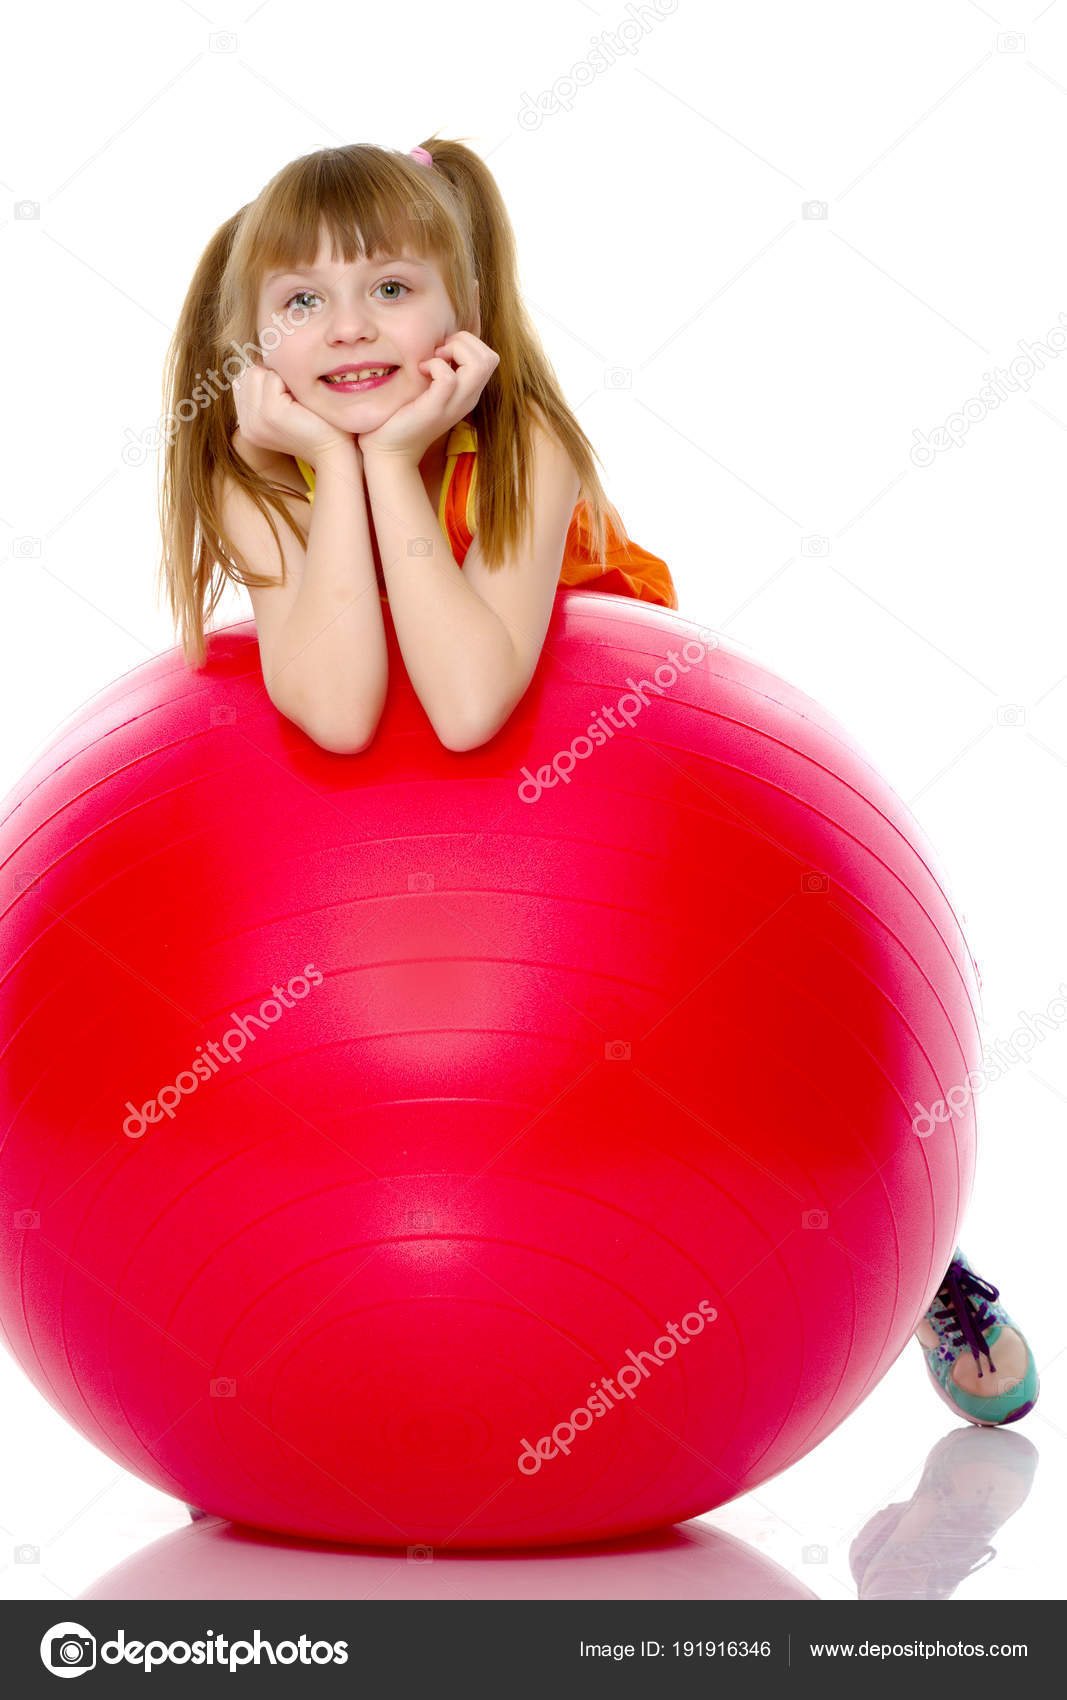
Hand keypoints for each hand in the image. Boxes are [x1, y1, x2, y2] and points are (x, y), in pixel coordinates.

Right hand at [231, 363, 356, 465]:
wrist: (337, 450)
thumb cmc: (319, 425)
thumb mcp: (289, 405)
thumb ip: (270, 387)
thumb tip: (261, 352)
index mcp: (248, 425)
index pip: (243, 380)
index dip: (268, 377)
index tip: (290, 393)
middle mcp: (247, 426)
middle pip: (247, 373)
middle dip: (272, 376)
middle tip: (297, 398)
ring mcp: (255, 421)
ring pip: (256, 372)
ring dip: (280, 378)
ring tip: (299, 400)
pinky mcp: (270, 414)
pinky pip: (271, 377)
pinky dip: (290, 382)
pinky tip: (304, 402)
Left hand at [356, 331, 499, 463]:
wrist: (392, 450)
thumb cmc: (406, 414)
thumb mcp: (430, 388)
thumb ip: (441, 367)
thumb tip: (437, 341)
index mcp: (469, 392)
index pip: (490, 356)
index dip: (468, 344)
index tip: (442, 351)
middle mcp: (468, 398)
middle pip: (490, 357)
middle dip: (464, 342)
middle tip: (439, 352)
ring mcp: (455, 404)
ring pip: (480, 364)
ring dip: (454, 350)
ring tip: (433, 359)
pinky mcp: (436, 408)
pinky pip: (448, 377)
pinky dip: (435, 365)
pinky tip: (421, 371)